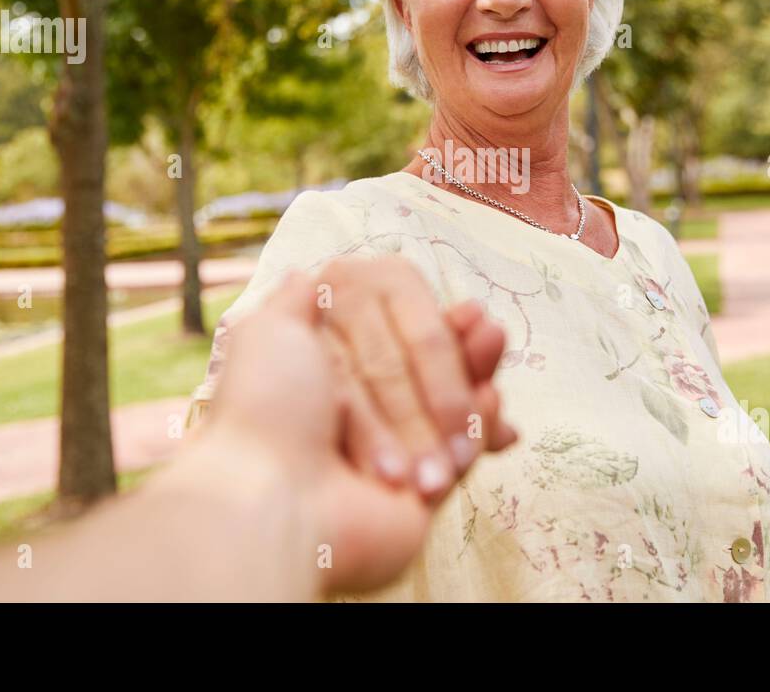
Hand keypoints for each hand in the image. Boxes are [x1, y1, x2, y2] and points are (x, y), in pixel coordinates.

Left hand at [200, 268, 508, 593]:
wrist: (275, 496)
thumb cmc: (267, 408)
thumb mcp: (269, 332)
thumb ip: (295, 300)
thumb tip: (307, 273)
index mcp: (326, 363)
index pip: (394, 329)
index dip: (432, 323)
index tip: (467, 313)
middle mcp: (358, 402)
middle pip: (425, 365)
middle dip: (457, 353)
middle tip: (491, 334)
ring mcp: (395, 446)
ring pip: (453, 401)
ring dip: (477, 377)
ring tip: (499, 346)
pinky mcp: (421, 486)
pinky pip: (466, 446)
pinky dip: (484, 422)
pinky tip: (502, 404)